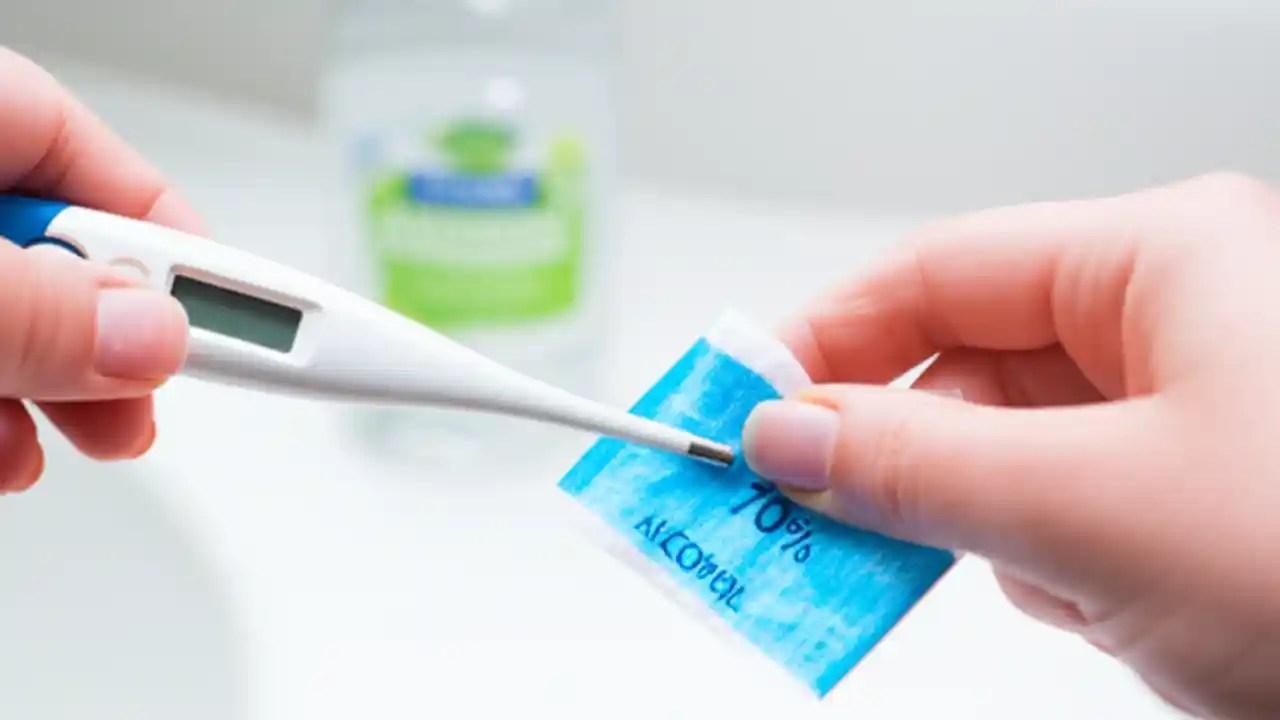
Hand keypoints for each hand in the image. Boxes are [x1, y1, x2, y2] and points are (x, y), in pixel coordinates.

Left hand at [0, 48, 194, 492]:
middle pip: (66, 262)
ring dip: (50, 394)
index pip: (107, 171)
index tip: (245, 328)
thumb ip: (29, 309)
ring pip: (14, 320)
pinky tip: (0, 450)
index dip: (183, 254)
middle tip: (144, 410)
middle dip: (110, 348)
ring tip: (54, 453)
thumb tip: (153, 338)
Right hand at [742, 172, 1279, 718]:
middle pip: (961, 365)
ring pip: (1003, 448)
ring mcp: (1187, 419)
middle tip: (786, 513)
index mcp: (1162, 265)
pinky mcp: (1190, 504)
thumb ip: (912, 465)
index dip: (823, 336)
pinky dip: (1030, 559)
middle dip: (881, 449)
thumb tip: (783, 437)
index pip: (937, 272)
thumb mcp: (1093, 511)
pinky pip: (1055, 510)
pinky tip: (1073, 601)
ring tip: (949, 571)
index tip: (738, 402)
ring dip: (961, 516)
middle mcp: (1175, 326)